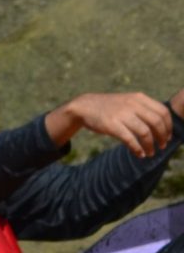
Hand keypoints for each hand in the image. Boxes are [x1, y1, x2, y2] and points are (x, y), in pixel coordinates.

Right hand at [47, 92, 172, 158]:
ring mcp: (122, 114)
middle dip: (162, 136)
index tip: (167, 137)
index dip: (168, 126)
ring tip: (150, 153)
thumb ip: (143, 109)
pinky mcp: (111, 125)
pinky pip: (130, 139)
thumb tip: (160, 125)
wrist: (84, 106)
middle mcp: (133, 105)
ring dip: (150, 145)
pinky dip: (137, 148)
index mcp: (139, 98)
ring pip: (145, 132)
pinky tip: (138, 154)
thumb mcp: (128, 102)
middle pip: (156, 122)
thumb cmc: (108, 107)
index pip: (163, 112)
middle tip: (161, 146)